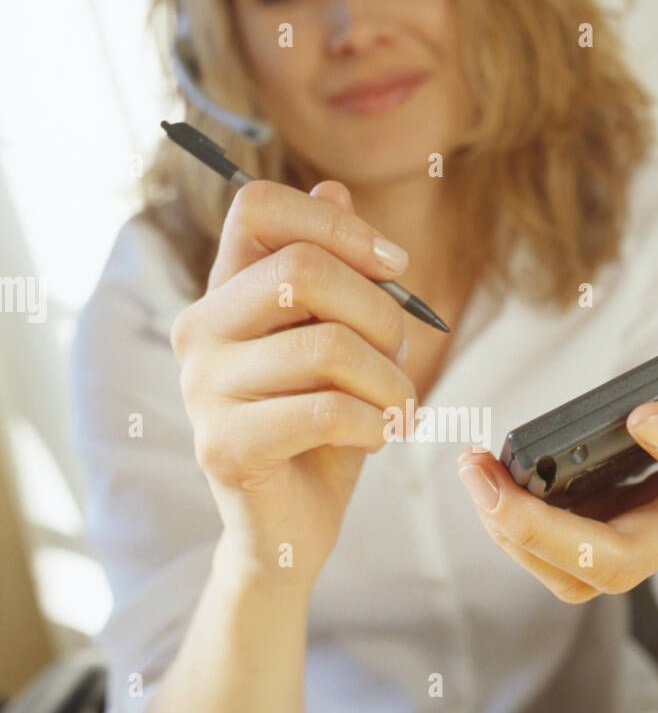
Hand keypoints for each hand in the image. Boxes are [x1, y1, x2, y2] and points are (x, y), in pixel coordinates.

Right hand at [171, 178, 416, 587]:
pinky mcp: (224, 446)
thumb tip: (337, 185)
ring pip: (326, 347)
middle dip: (381, 312)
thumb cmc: (319, 429)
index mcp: (225, 290)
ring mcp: (204, 389)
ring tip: (399, 407)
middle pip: (302, 271)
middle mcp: (201, 329)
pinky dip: (374, 423)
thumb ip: (334, 270)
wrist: (289, 528)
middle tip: (401, 355)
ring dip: (390, 381)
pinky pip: (325, 410)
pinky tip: (378, 437)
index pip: (258, 206)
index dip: (337, 223)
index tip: (394, 267)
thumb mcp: (336, 341)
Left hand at [457, 336, 657, 608]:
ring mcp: (637, 554)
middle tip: (490, 479)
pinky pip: (553, 565)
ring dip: (513, 531)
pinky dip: (511, 532)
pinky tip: (485, 486)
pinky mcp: (601, 558)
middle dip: (543, 528)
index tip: (643, 414)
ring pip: (573, 572)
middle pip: (616, 558)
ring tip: (475, 474)